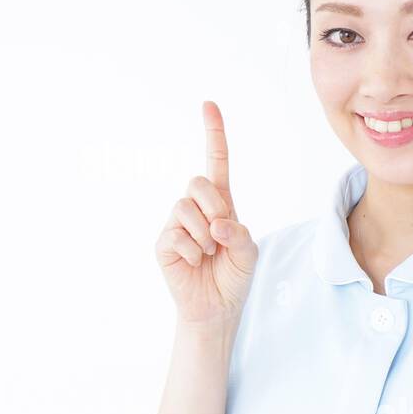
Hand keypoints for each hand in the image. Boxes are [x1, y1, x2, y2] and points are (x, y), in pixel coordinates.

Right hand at [155, 101, 258, 325]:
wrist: (216, 308)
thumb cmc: (233, 276)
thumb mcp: (249, 252)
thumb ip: (239, 233)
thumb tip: (215, 225)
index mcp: (221, 203)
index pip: (216, 162)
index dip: (213, 133)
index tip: (208, 105)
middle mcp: (196, 208)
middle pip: (197, 181)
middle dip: (214, 206)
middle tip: (220, 234)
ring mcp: (176, 224)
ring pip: (185, 208)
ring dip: (204, 235)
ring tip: (208, 254)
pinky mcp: (163, 243)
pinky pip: (175, 235)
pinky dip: (192, 251)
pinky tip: (195, 263)